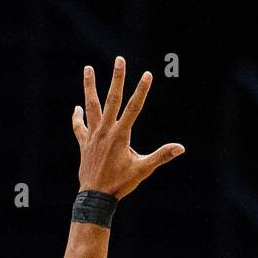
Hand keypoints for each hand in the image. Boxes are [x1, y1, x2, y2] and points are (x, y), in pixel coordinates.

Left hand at [73, 56, 183, 198]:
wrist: (96, 197)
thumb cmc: (121, 184)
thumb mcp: (143, 170)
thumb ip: (161, 156)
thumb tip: (180, 148)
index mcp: (121, 135)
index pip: (134, 108)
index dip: (142, 90)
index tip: (147, 74)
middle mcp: (105, 131)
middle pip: (112, 99)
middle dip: (117, 78)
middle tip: (119, 59)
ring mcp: (93, 136)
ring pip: (91, 106)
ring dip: (90, 86)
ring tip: (88, 68)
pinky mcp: (84, 144)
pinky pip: (79, 127)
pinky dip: (77, 117)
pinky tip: (77, 107)